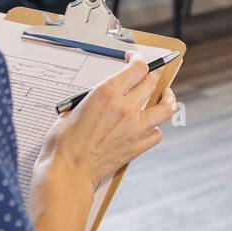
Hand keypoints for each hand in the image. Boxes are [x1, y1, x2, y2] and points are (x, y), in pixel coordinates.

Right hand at [39, 54, 177, 190]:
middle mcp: (125, 107)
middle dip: (152, 75)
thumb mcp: (73, 108)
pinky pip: (157, 133)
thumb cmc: (63, 142)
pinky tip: (149, 127)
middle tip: (150, 75)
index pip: (138, 67)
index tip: (135, 59)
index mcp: (107, 92)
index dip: (139, 59)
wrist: (68, 171)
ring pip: (166, 107)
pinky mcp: (137, 147)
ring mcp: (135, 127)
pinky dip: (155, 129)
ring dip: (167, 99)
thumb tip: (104, 96)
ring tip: (165, 97)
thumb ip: (93, 99)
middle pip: (152, 82)